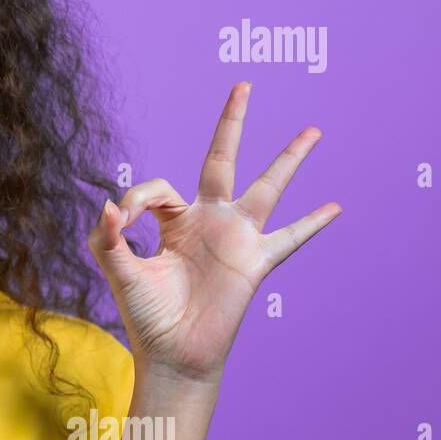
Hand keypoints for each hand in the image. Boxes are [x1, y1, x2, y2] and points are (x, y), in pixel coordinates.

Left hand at [87, 81, 340, 384]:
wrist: (172, 354)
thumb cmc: (145, 314)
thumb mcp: (119, 271)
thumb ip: (105, 238)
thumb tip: (106, 204)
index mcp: (173, 221)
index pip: (159, 189)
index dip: (136, 199)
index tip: (120, 222)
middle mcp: (207, 221)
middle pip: (222, 160)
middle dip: (232, 123)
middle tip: (244, 85)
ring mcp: (235, 238)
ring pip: (266, 187)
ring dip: (289, 158)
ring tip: (313, 130)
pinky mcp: (254, 262)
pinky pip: (288, 239)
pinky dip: (311, 224)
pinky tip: (335, 207)